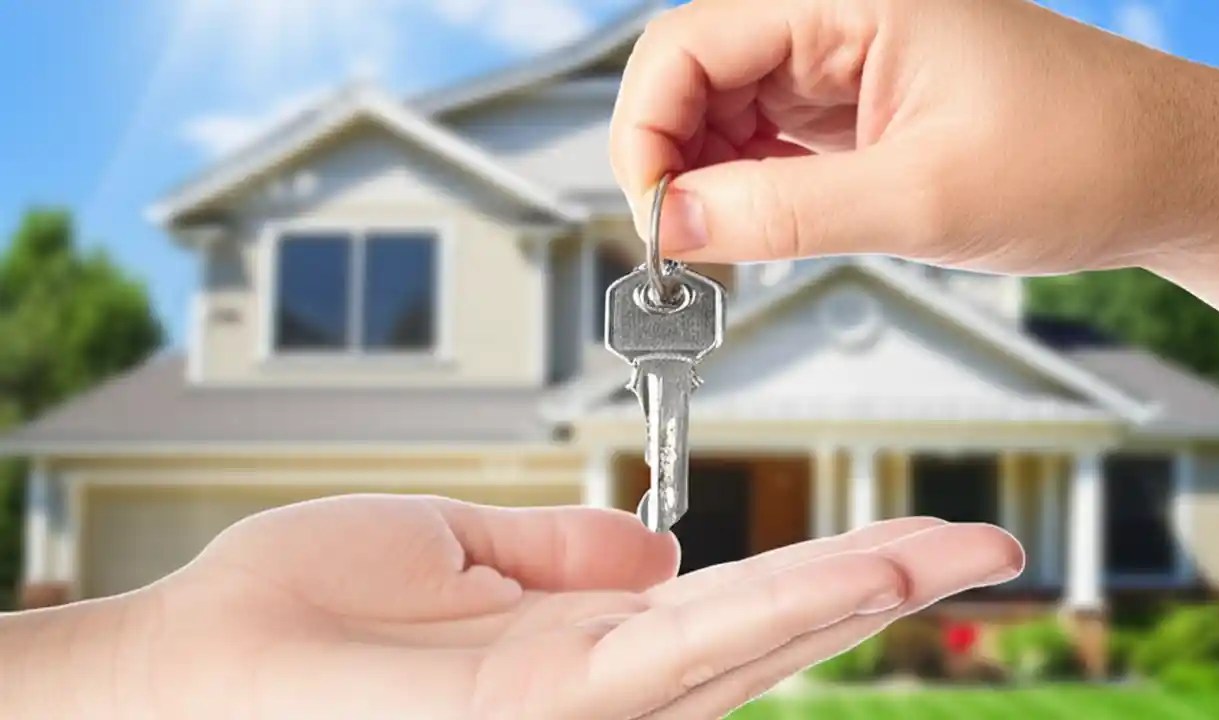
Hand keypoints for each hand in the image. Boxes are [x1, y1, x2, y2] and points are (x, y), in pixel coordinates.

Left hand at [7, 496, 1021, 718]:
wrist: (186, 667)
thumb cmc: (296, 616)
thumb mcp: (445, 545)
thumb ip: (557, 542)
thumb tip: (656, 540)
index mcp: (577, 644)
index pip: (729, 607)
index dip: (825, 573)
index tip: (906, 539)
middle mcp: (597, 690)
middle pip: (766, 634)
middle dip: (880, 587)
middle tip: (983, 542)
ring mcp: (580, 708)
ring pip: (748, 649)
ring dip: (854, 596)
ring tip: (951, 551)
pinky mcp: (545, 707)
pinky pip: (681, 659)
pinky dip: (777, 614)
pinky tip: (852, 576)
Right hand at [610, 0, 1218, 340]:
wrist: (1158, 175)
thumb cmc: (1081, 155)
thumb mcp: (919, 198)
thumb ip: (781, 213)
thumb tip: (676, 224)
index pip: (690, 42)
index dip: (648, 130)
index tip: (654, 213)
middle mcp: (836, 15)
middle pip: (692, 72)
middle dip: (667, 159)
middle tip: (675, 241)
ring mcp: (841, 59)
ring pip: (720, 109)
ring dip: (702, 179)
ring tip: (716, 246)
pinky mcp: (850, 104)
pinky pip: (761, 138)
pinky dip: (742, 188)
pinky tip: (751, 229)